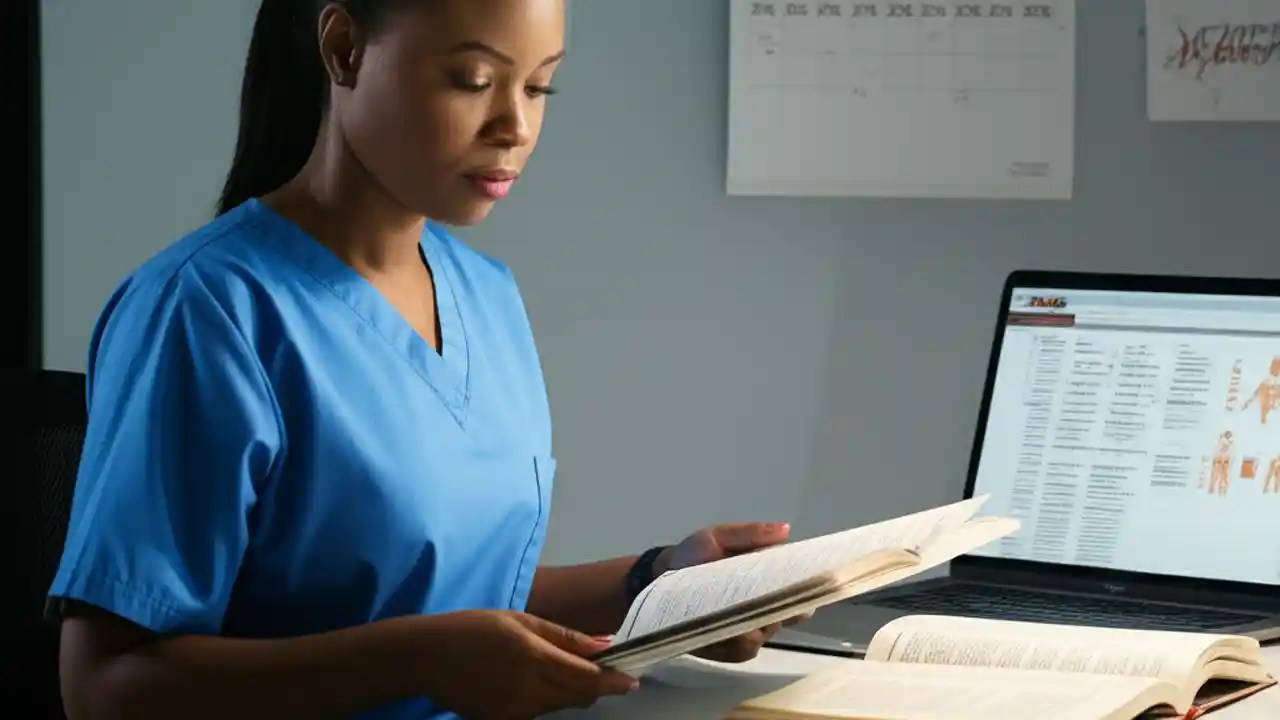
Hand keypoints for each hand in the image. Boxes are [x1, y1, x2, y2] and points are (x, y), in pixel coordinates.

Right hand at [419, 610, 637, 719]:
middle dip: (597, 687)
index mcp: (535, 657)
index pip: (587, 678)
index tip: (632, 679)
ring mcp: (516, 709)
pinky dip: (549, 699)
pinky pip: (539, 712)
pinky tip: (539, 682)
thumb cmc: (474, 628)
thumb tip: (604, 646)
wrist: (427, 657)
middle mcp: (529, 688)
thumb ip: (564, 636)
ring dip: (573, 692)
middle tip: (605, 672)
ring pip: (561, 706)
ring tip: (568, 672)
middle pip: (579, 696)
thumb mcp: (521, 621)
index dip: (614, 681)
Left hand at [655, 523, 814, 662]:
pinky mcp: (727, 650)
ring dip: (751, 625)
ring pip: (762, 636)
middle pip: (783, 618)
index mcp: (767, 582)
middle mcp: (763, 611)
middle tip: (756, 598)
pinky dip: (731, 640)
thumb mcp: (717, 537)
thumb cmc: (693, 556)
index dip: (805, 594)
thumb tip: (785, 530)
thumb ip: (750, 534)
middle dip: (775, 610)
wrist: (657, 579)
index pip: (799, 594)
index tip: (801, 591)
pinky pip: (740, 651)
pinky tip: (718, 627)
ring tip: (730, 609)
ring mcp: (746, 633)